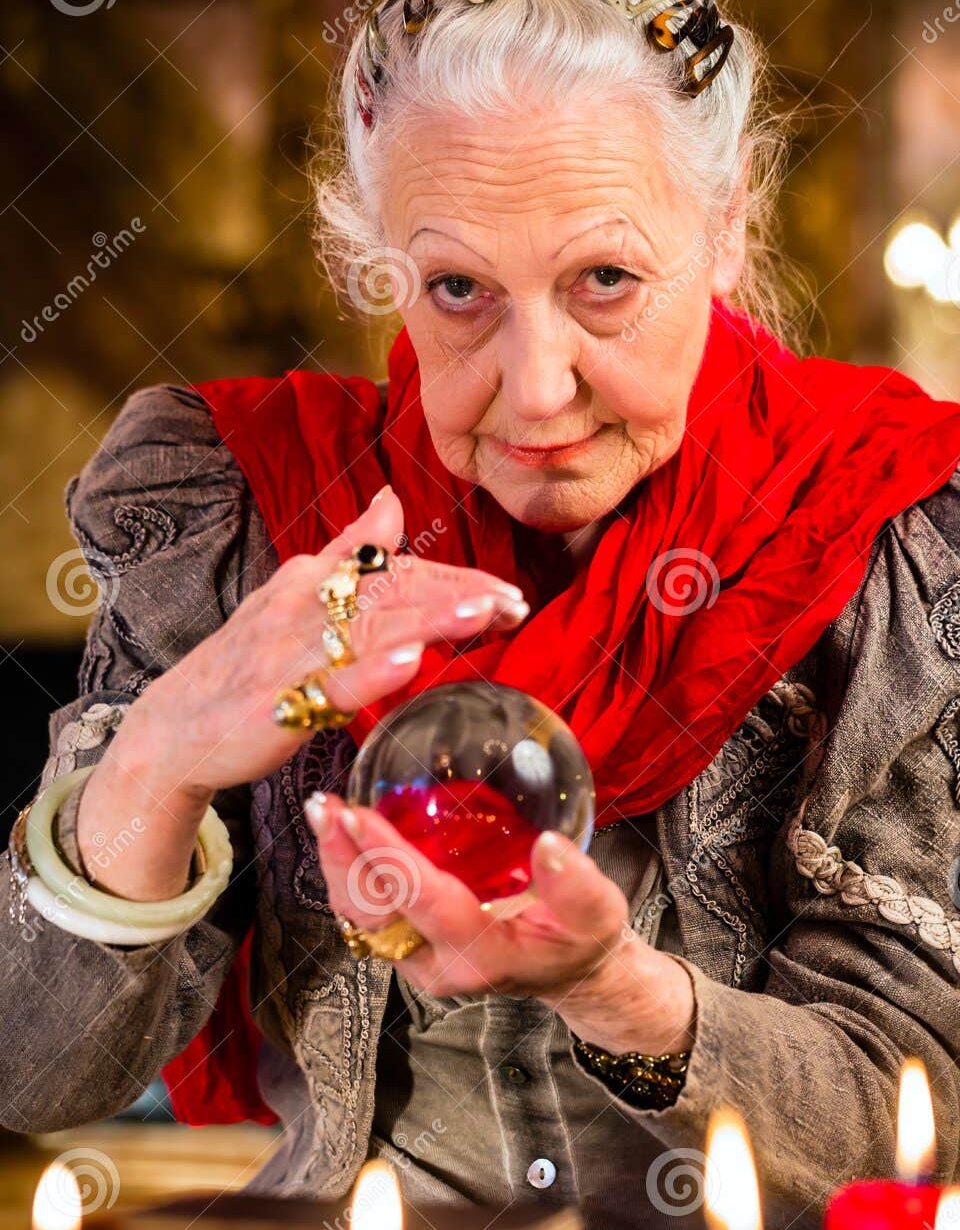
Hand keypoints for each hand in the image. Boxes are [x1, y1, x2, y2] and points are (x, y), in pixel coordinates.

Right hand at [114, 485, 528, 799]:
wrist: (173, 727)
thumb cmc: (243, 664)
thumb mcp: (293, 597)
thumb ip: (346, 552)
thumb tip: (391, 501)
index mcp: (311, 580)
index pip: (396, 571)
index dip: (454, 578)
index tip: (506, 591)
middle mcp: (303, 606)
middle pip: (393, 592)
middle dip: (458, 594)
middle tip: (515, 601)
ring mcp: (291, 654)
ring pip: (371, 630)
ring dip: (429, 618)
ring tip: (481, 612)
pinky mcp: (281, 702)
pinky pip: (333, 683)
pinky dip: (372, 671)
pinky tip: (412, 662)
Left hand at [304, 789, 631, 1000]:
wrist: (568, 970)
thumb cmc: (580, 939)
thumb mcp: (596, 913)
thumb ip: (576, 884)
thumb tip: (550, 844)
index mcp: (479, 955)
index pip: (424, 902)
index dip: (388, 858)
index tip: (358, 814)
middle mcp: (435, 964)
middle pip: (371, 913)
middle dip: (342, 858)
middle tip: (324, 805)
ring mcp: (416, 957)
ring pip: (359, 914)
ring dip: (337, 861)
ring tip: (323, 809)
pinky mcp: (407, 944)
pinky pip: (366, 909)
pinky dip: (350, 868)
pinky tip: (343, 828)